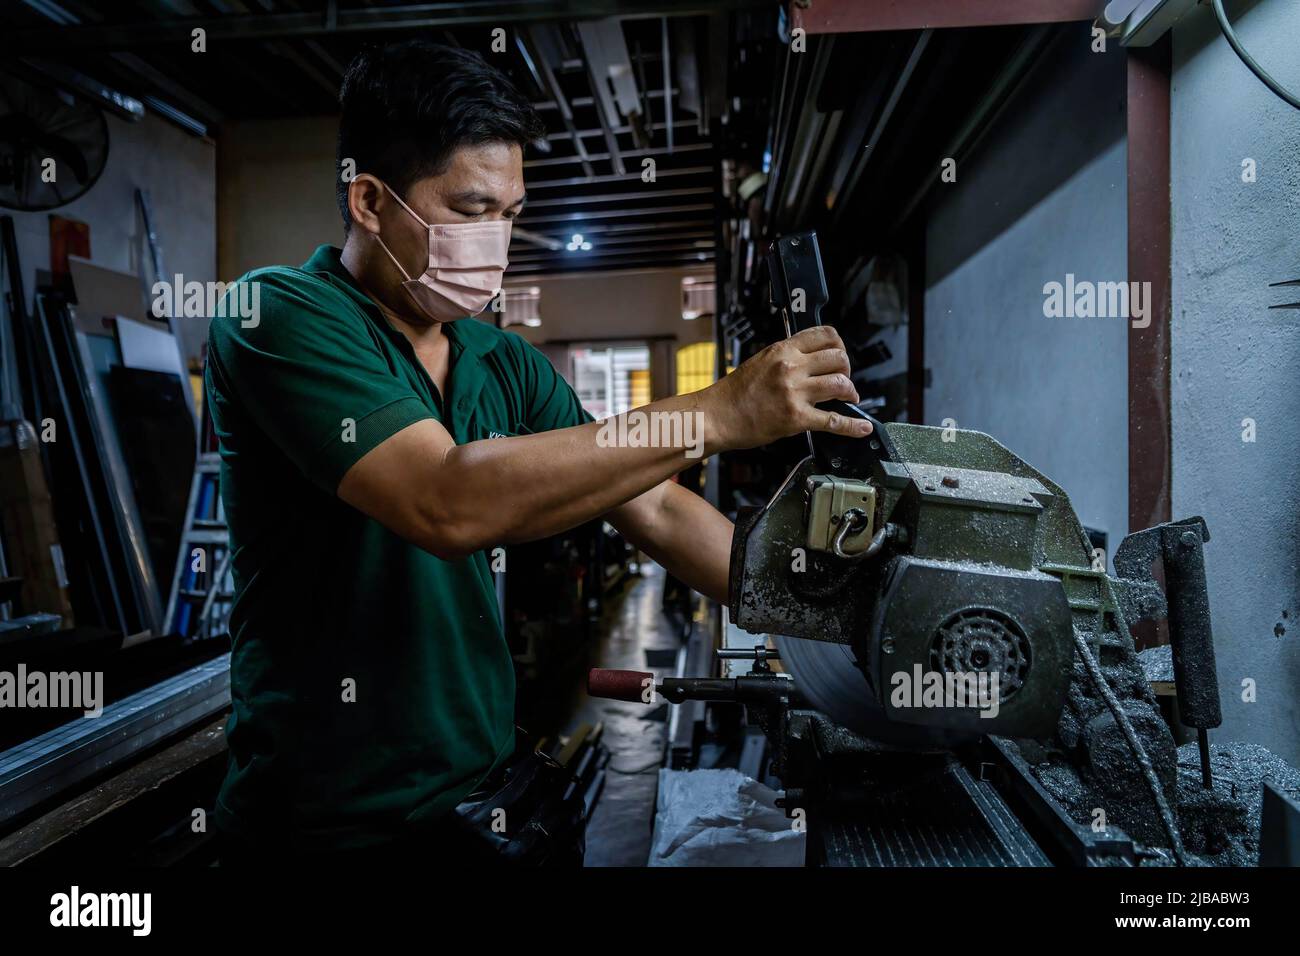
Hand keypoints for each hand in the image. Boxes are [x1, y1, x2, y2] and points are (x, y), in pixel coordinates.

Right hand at [701, 325, 872, 450]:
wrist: (716, 416)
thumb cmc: (733, 393)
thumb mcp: (761, 361)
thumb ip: (787, 357)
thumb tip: (811, 360)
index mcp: (782, 350)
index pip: (825, 334)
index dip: (839, 345)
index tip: (840, 355)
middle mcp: (791, 367)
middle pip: (839, 358)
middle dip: (848, 369)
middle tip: (843, 379)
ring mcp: (795, 393)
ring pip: (840, 384)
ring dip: (850, 392)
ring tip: (849, 398)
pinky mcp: (796, 418)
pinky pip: (833, 421)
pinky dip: (852, 426)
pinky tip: (861, 428)